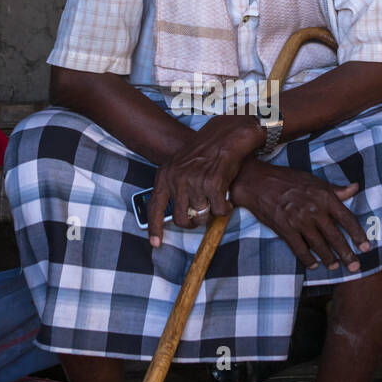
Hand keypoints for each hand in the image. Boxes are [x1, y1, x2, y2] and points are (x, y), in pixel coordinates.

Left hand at [147, 115, 265, 245]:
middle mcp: (177, 179)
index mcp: (165, 174)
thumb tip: (178, 214)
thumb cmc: (204, 154)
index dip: (155, 227)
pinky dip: (225, 208)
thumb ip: (174, 187)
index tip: (155, 244)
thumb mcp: (180, 166)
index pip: (155, 206)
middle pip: (180, 218)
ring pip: (201, 216)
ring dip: (210, 212)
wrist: (225, 137)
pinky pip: (219, 211)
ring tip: (216, 201)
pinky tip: (227, 199)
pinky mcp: (213, 185)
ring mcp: (195, 182)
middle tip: (201, 217)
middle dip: (192, 223)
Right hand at [230, 158, 371, 271]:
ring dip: (329, 259)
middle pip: (335, 237)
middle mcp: (314, 210)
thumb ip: (336, 189)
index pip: (347, 219)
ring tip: (335, 267)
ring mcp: (299, 221)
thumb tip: (355, 188)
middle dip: (347, 254)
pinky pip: (300, 249)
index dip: (358, 235)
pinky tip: (314, 265)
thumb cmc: (288, 180)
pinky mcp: (285, 229)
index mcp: (325, 197)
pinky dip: (308, 259)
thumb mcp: (314, 180)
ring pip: (319, 246)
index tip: (366, 248)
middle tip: (355, 267)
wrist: (258, 182)